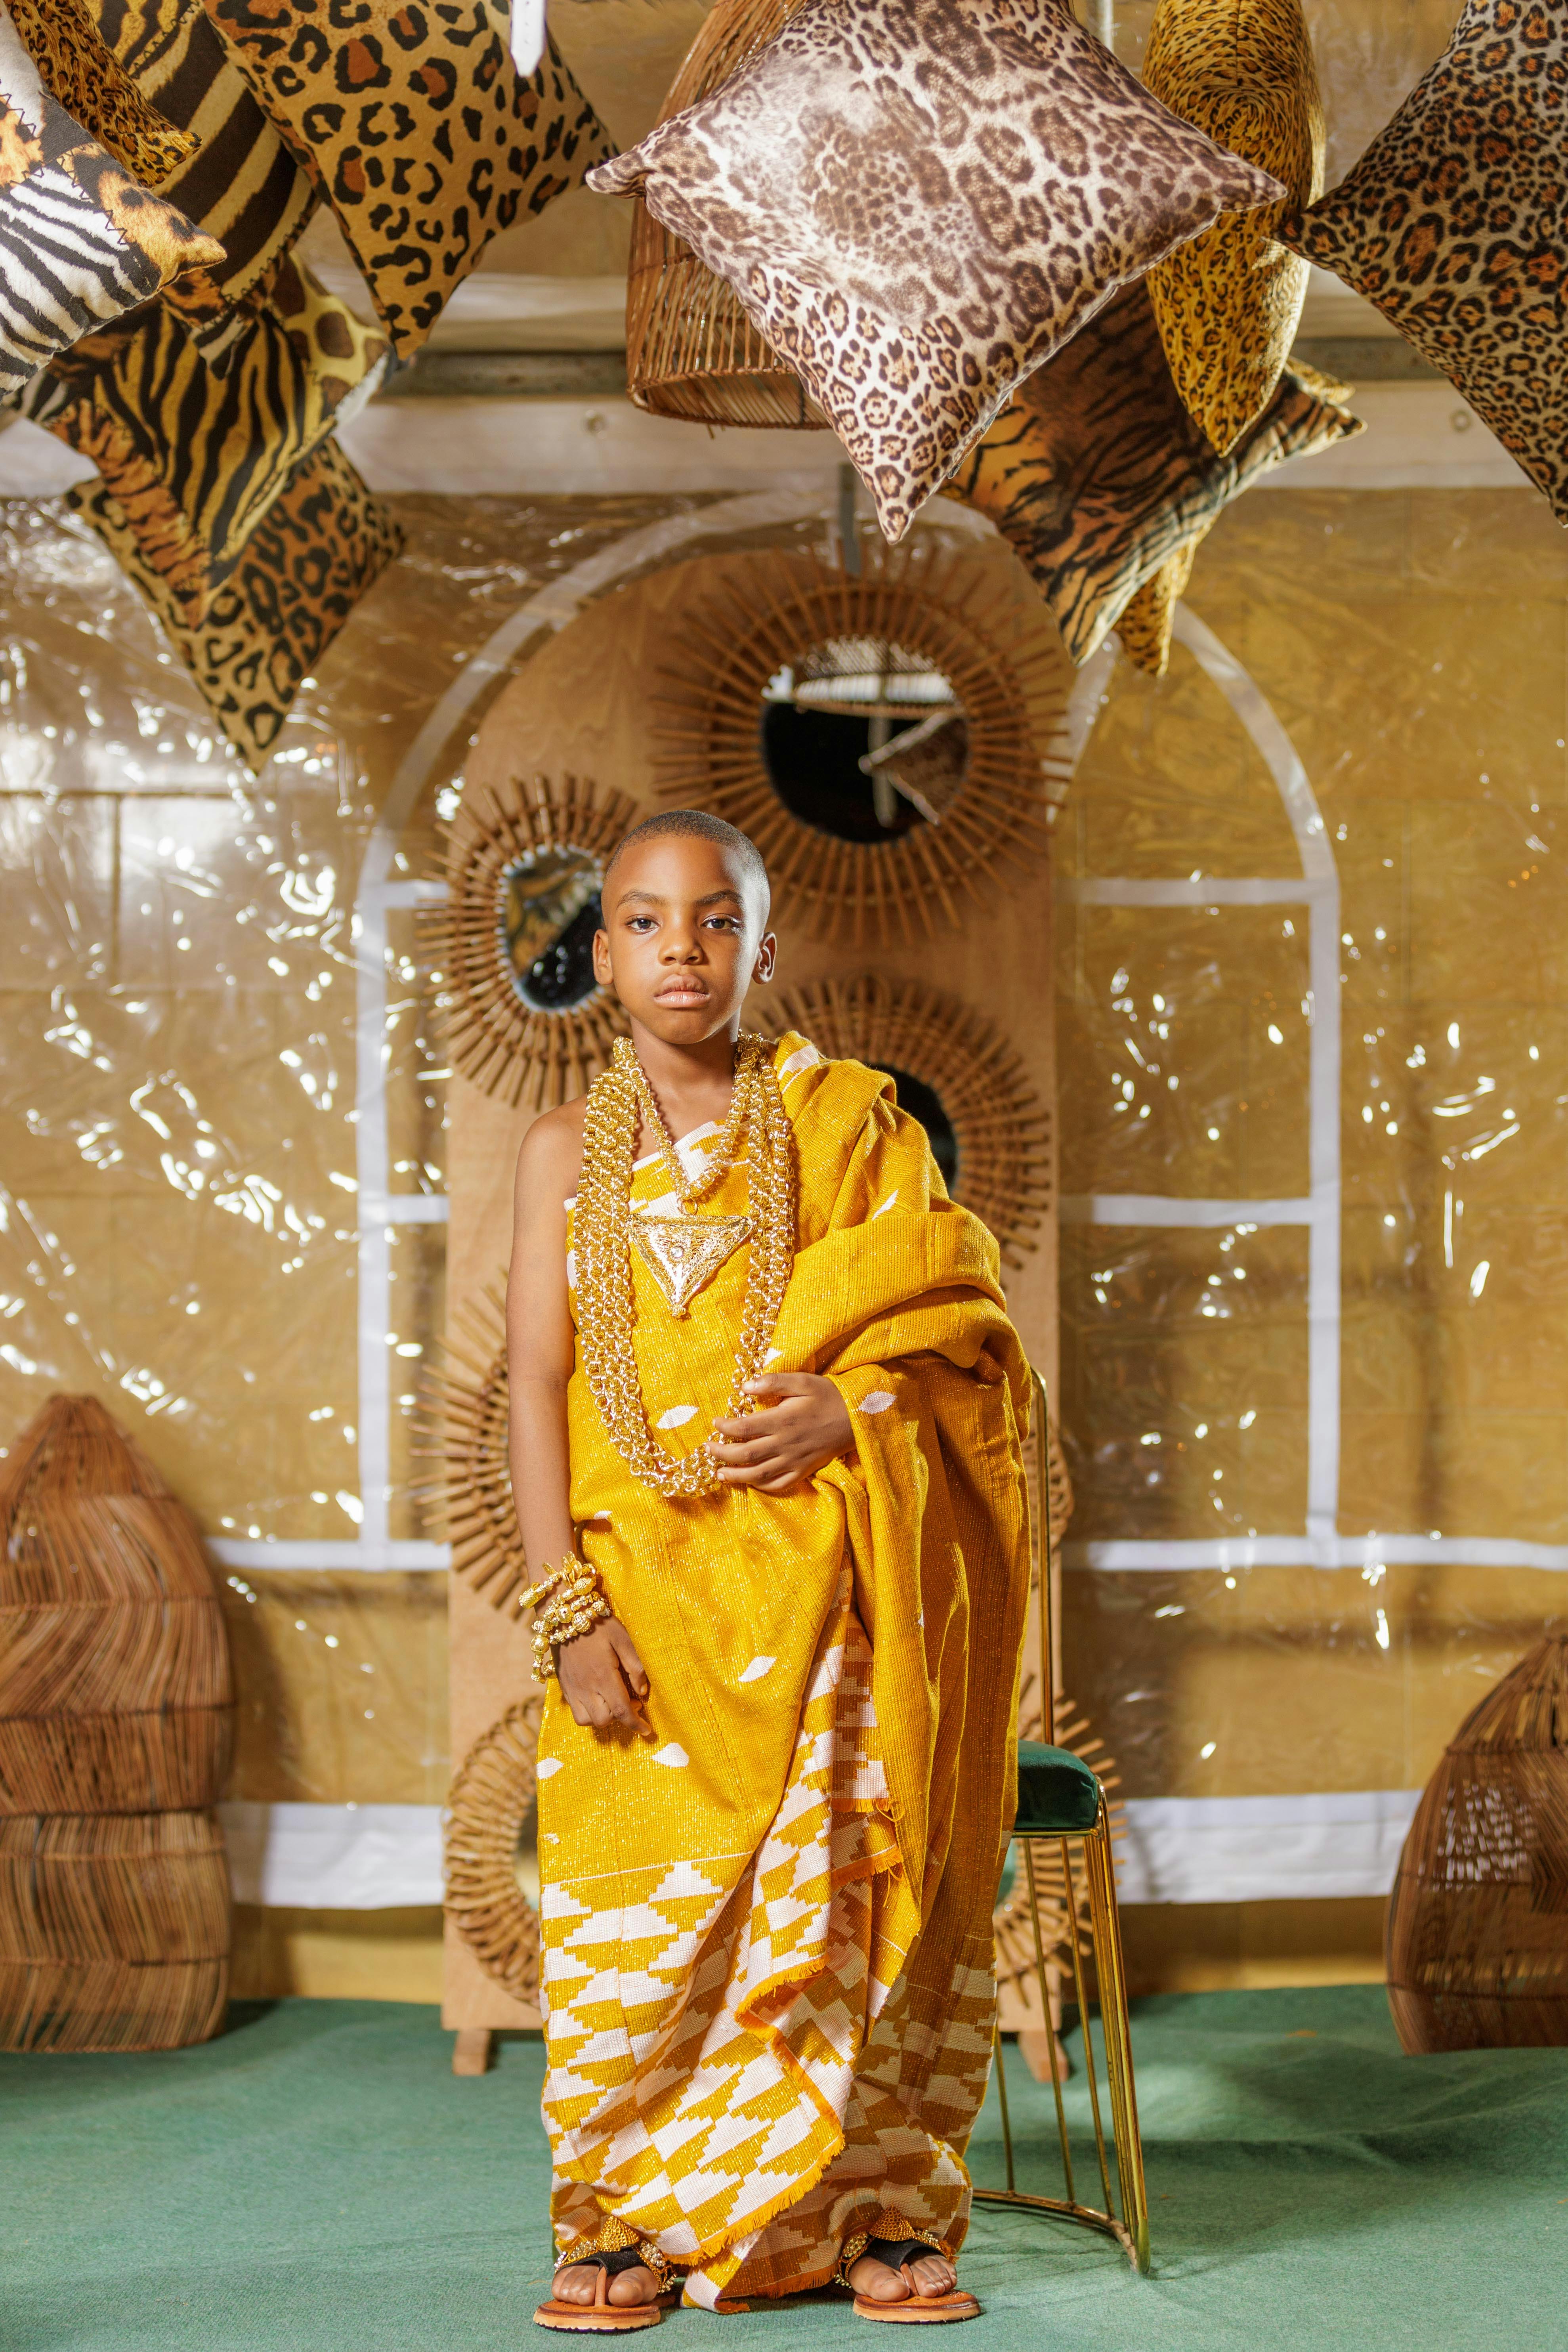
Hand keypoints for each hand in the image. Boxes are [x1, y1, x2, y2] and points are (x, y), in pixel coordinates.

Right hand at [556, 1617, 651, 1734]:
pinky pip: (575, 1712)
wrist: (564, 1616)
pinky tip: (598, 1697)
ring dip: (603, 1717)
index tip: (647, 1731)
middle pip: (603, 1720)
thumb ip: (635, 1666)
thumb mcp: (623, 1638)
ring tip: (612, 1701)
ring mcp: (572, 1689)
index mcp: (603, 1676)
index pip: (622, 1710)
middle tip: (631, 1702)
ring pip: (586, 1721)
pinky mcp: (564, 1687)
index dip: (636, 1725)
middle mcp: (585, 1687)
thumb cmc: (598, 1625)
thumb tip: (643, 1691)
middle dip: (620, 1718)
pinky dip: (588, 1713)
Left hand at [710, 1372, 853, 1493]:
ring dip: (736, 1476)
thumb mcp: (802, 1381)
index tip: (715, 1424)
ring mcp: (794, 1460)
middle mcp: (785, 1444)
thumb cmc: (828, 1396)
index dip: (724, 1428)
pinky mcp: (804, 1470)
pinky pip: (779, 1484)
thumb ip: (773, 1382)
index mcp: (782, 1420)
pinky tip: (751, 1482)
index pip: (744, 1428)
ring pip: (759, 1474)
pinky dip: (762, 1486)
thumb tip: (745, 1386)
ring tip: (720, 1474)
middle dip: (722, 1454)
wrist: (858, 1417)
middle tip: (707, 1450)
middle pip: (745, 1454)